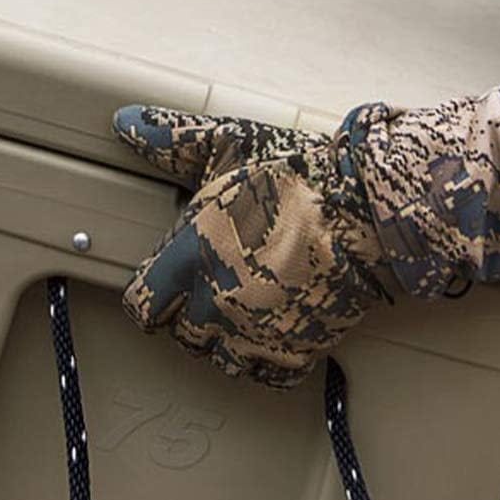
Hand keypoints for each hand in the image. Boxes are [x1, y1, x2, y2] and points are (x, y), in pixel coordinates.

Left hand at [113, 107, 388, 388]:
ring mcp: (257, 332)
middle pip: (183, 335)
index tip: (167, 286)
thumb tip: (130, 125)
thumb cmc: (302, 178)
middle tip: (217, 287)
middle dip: (194, 315)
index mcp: (191, 256)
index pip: (141, 305)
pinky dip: (271, 359)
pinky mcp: (298, 348)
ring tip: (249, 308)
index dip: (153, 296)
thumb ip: (174, 141)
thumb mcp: (231, 144)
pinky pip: (269, 375)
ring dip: (229, 340)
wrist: (369, 209)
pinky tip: (279, 329)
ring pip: (222, 359)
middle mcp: (216, 302)